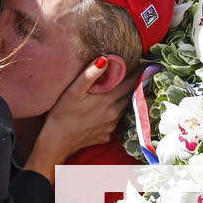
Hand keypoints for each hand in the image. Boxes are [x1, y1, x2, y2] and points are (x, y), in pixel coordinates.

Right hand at [25, 57, 137, 182]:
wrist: (57, 142)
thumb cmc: (62, 114)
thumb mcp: (73, 91)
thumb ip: (89, 75)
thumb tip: (105, 60)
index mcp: (107, 100)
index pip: (130, 83)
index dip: (138, 73)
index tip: (145, 65)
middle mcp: (113, 114)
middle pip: (129, 96)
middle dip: (133, 85)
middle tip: (136, 75)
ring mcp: (111, 126)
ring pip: (123, 109)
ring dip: (124, 99)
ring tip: (121, 91)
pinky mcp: (106, 136)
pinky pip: (115, 122)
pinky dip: (113, 114)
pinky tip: (105, 111)